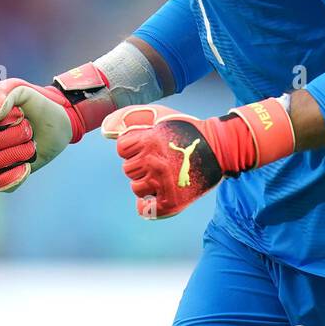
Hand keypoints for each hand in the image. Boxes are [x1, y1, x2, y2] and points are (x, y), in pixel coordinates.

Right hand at [0, 64, 113, 191]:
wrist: (60, 121)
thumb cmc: (38, 104)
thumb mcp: (21, 90)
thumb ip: (1, 94)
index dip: (3, 121)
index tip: (20, 114)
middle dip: (15, 136)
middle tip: (30, 128)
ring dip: (19, 153)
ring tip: (32, 144)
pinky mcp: (6, 172)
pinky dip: (13, 177)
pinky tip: (27, 167)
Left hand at [101, 98, 294, 218]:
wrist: (219, 148)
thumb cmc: (187, 130)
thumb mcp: (161, 116)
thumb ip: (131, 118)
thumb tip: (105, 130)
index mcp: (149, 141)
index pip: (122, 148)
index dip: (133, 148)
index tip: (148, 147)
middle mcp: (154, 162)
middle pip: (128, 169)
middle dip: (140, 165)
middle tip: (159, 161)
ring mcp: (162, 183)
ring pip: (135, 187)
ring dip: (145, 183)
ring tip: (162, 176)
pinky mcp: (171, 202)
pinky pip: (145, 209)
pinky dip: (148, 205)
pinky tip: (156, 197)